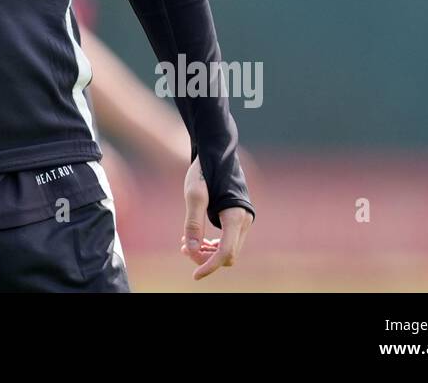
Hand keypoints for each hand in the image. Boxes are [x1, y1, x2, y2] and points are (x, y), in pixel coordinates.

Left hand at [180, 156, 252, 279]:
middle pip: (227, 254)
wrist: (215, 152)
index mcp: (236, 215)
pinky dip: (211, 243)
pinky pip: (227, 240)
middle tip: (183, 247)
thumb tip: (192, 250)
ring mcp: (242, 220)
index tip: (195, 276)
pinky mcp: (237, 218)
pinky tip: (194, 237)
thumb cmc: (204, 170)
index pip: (226, 253)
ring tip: (185, 243)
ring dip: (206, 250)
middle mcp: (244, 220)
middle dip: (205, 257)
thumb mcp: (193, 194)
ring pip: (227, 248)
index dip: (210, 266)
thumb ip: (193, 223)